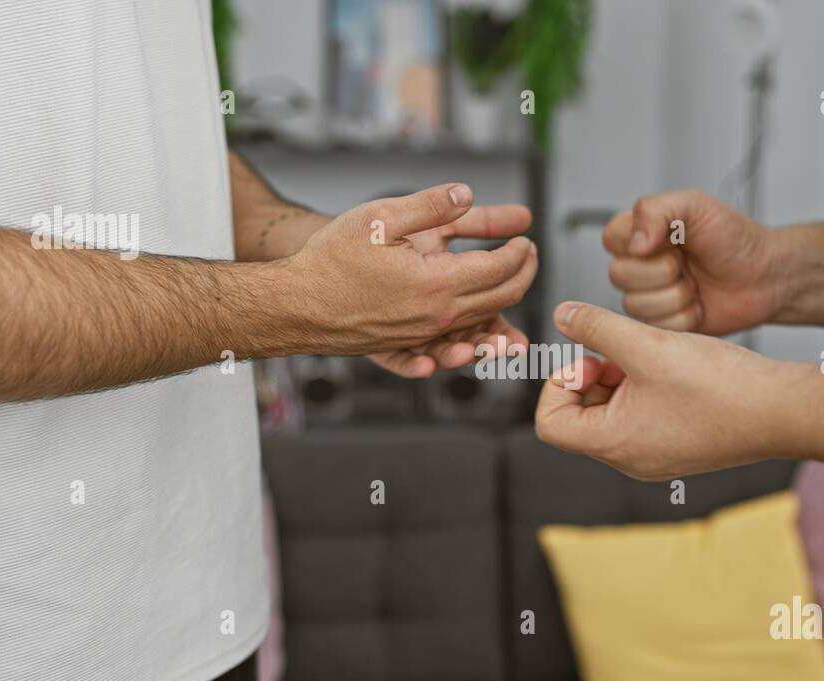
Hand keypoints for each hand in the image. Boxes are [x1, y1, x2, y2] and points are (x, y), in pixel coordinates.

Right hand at [267, 183, 535, 360]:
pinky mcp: (410, 344)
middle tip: (528, 255)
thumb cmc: (330, 260)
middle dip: (523, 275)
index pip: (500, 270)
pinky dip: (474, 330)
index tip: (526, 237)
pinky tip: (479, 324)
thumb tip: (466, 193)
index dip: (520, 252)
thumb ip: (430, 205)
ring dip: (504, 301)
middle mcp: (437, 316)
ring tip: (511, 279)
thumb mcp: (380, 217)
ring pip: (480, 322)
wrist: (295, 305)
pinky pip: (454, 339)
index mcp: (437, 284)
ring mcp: (424, 335)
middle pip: (500, 300)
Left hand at [534, 301, 804, 480]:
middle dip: (592, 376)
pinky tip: (673, 366)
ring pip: (612, 413)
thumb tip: (563, 315)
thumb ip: (597, 327)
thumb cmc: (722, 387)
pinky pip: (642, 418)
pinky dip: (645, 389)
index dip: (559, 383)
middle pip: (579, 416)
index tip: (590, 358)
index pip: (550, 423)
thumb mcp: (647, 345)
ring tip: (651, 355)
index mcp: (614, 443)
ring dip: (620, 378)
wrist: (783, 410)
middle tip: (622, 351)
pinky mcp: (678, 447)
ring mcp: (655, 456)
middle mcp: (630, 459)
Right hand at [603, 190, 780, 334]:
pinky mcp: (663, 324)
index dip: (637, 244)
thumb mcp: (695, 206)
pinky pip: (657, 327)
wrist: (765, 277)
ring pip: (635, 305)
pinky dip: (685, 316)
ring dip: (676, 295)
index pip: (610, 239)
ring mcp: (650, 296)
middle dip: (663, 271)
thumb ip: (655, 211)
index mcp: (641, 233)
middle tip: (688, 263)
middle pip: (619, 276)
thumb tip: (633, 243)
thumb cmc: (734, 239)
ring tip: (696, 284)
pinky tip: (699, 305)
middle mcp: (640, 265)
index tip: (670, 240)